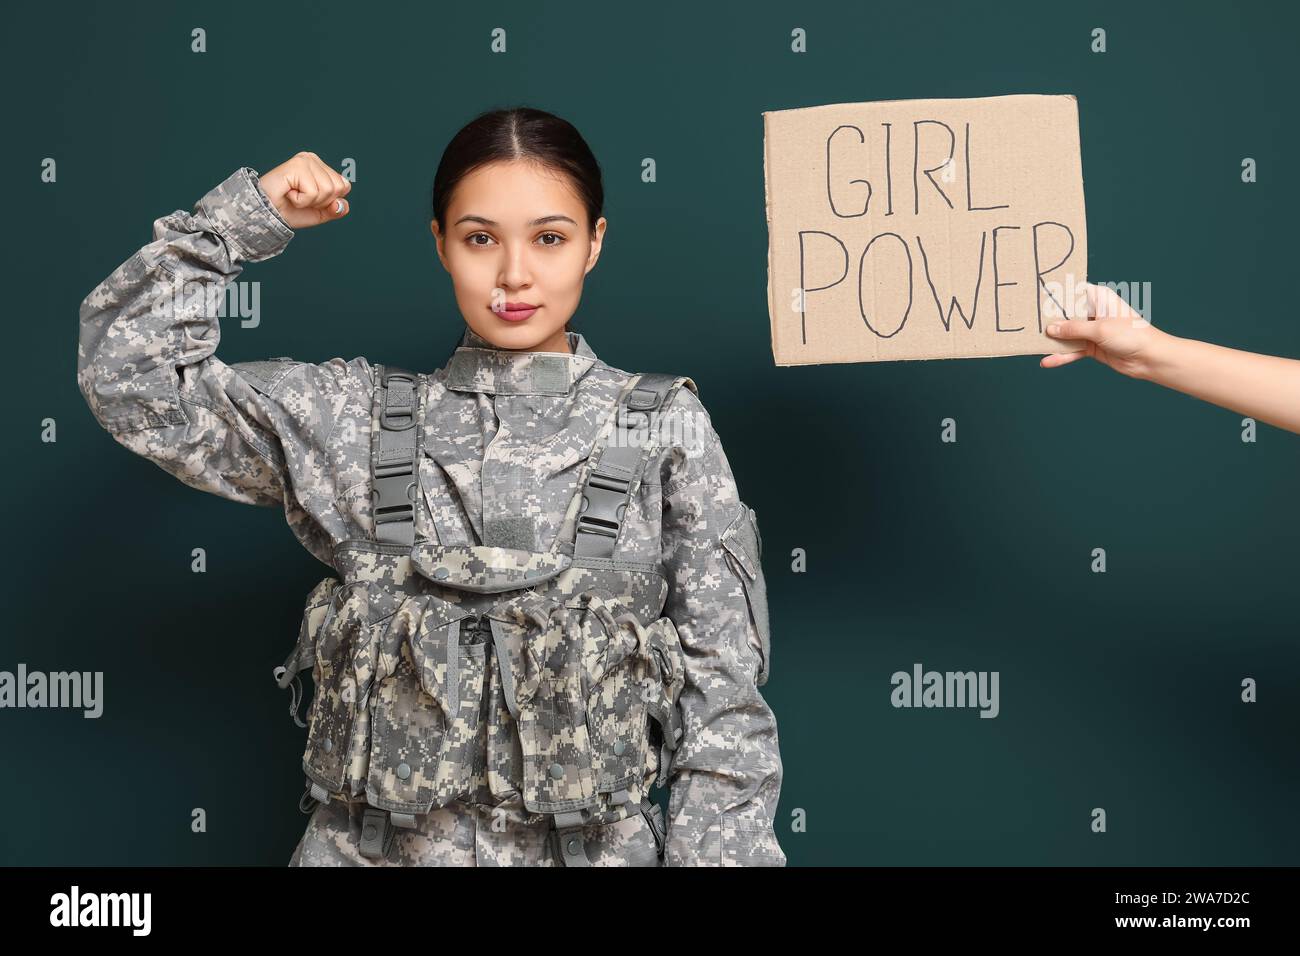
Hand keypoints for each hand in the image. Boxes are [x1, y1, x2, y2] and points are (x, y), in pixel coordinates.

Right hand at [257, 152, 350, 228]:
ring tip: (293, 195)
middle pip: (338, 188)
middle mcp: (313, 159)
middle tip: (300, 197)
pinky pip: (313, 192)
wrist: (265, 214)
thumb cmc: (289, 211)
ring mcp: (304, 160)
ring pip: (327, 190)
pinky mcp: (296, 166)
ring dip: (310, 201)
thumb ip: (335, 209)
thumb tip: (343, 205)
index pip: (344, 186)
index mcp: (320, 166)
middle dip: (320, 201)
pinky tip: (288, 193)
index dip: (329, 201)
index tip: (309, 199)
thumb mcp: (319, 213)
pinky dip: (301, 201)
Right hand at [1040, 282, 1170, 379]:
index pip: (1072, 291)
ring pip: (1067, 333)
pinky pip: (1072, 350)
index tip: (1036, 295)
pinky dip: (1062, 356)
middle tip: (1027, 321)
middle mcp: (1093, 311)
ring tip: (1033, 342)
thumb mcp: (1099, 329)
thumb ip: (1073, 329)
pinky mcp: (1092, 346)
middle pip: (1066, 313)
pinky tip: (1048, 361)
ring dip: (1053, 340)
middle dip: (1049, 319)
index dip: (1055, 293)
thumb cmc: (1131, 335)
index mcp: (1098, 297)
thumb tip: (1050, 329)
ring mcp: (1092, 330)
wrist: (1149, 358)